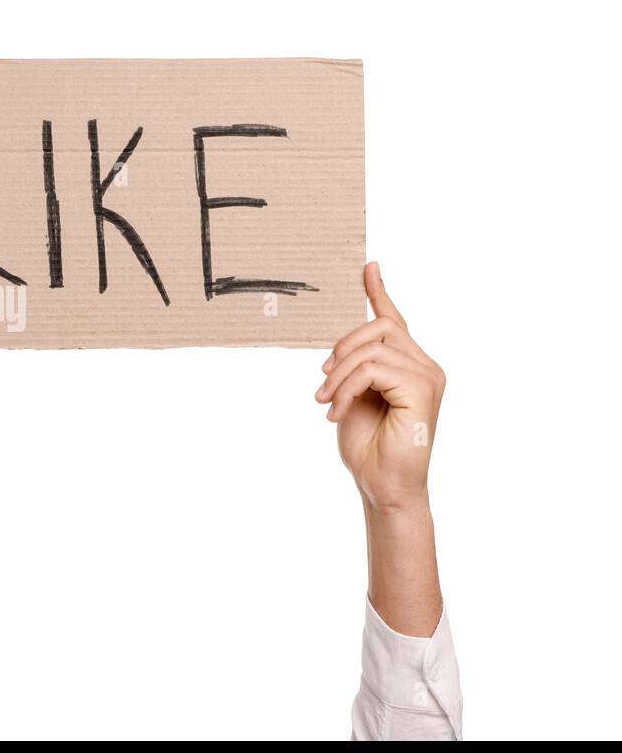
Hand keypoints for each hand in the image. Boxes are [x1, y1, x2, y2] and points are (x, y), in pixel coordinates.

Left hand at [315, 262, 444, 512]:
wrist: (383, 486)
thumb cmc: (370, 448)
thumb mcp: (354, 397)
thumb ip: (356, 369)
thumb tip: (340, 350)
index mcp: (410, 365)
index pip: (394, 320)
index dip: (379, 292)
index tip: (368, 266)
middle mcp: (426, 366)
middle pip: (379, 326)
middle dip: (342, 350)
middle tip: (323, 385)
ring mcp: (428, 376)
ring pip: (371, 348)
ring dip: (339, 376)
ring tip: (328, 404)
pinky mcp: (422, 390)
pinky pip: (372, 369)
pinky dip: (346, 389)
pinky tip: (337, 413)